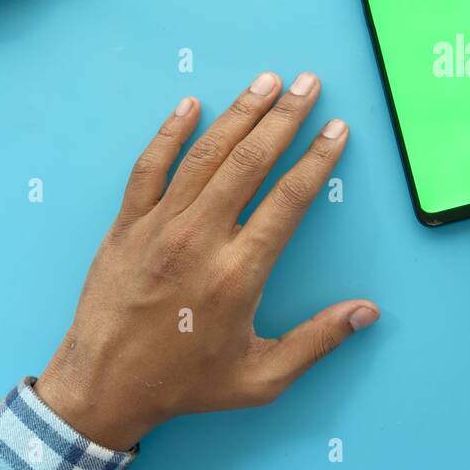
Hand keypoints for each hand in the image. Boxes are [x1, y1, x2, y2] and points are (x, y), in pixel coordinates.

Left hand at [34, 73, 379, 450]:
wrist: (102, 388)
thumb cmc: (185, 384)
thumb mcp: (262, 378)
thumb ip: (318, 341)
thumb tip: (368, 312)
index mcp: (238, 274)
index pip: (288, 200)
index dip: (316, 159)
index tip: (336, 129)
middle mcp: (200, 240)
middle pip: (250, 162)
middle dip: (284, 117)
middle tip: (309, 83)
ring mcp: (158, 227)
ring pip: (205, 156)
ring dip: (239, 114)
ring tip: (267, 81)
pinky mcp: (126, 225)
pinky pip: (148, 167)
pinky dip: (169, 133)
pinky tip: (189, 105)